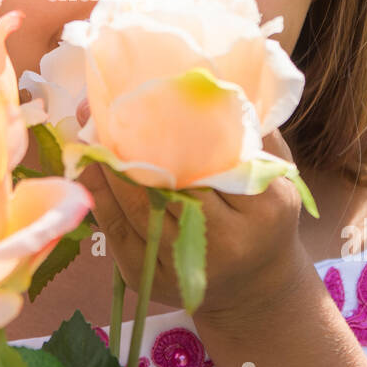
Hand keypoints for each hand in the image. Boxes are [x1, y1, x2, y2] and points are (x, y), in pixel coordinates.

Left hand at [76, 99, 308, 318]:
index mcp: (264, 209)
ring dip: (109, 172)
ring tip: (93, 136)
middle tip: (108, 116)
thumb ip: (252, 130)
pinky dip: (101, 198)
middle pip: (168, 189)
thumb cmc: (264, 215)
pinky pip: (117, 233)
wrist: (256, 287)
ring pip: (136, 211)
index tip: (152, 104)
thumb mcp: (276, 171)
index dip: (178, 136)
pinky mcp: (151, 281)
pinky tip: (91, 170)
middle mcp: (226, 244)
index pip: (214, 164)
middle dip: (135, 152)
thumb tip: (216, 79)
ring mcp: (185, 267)